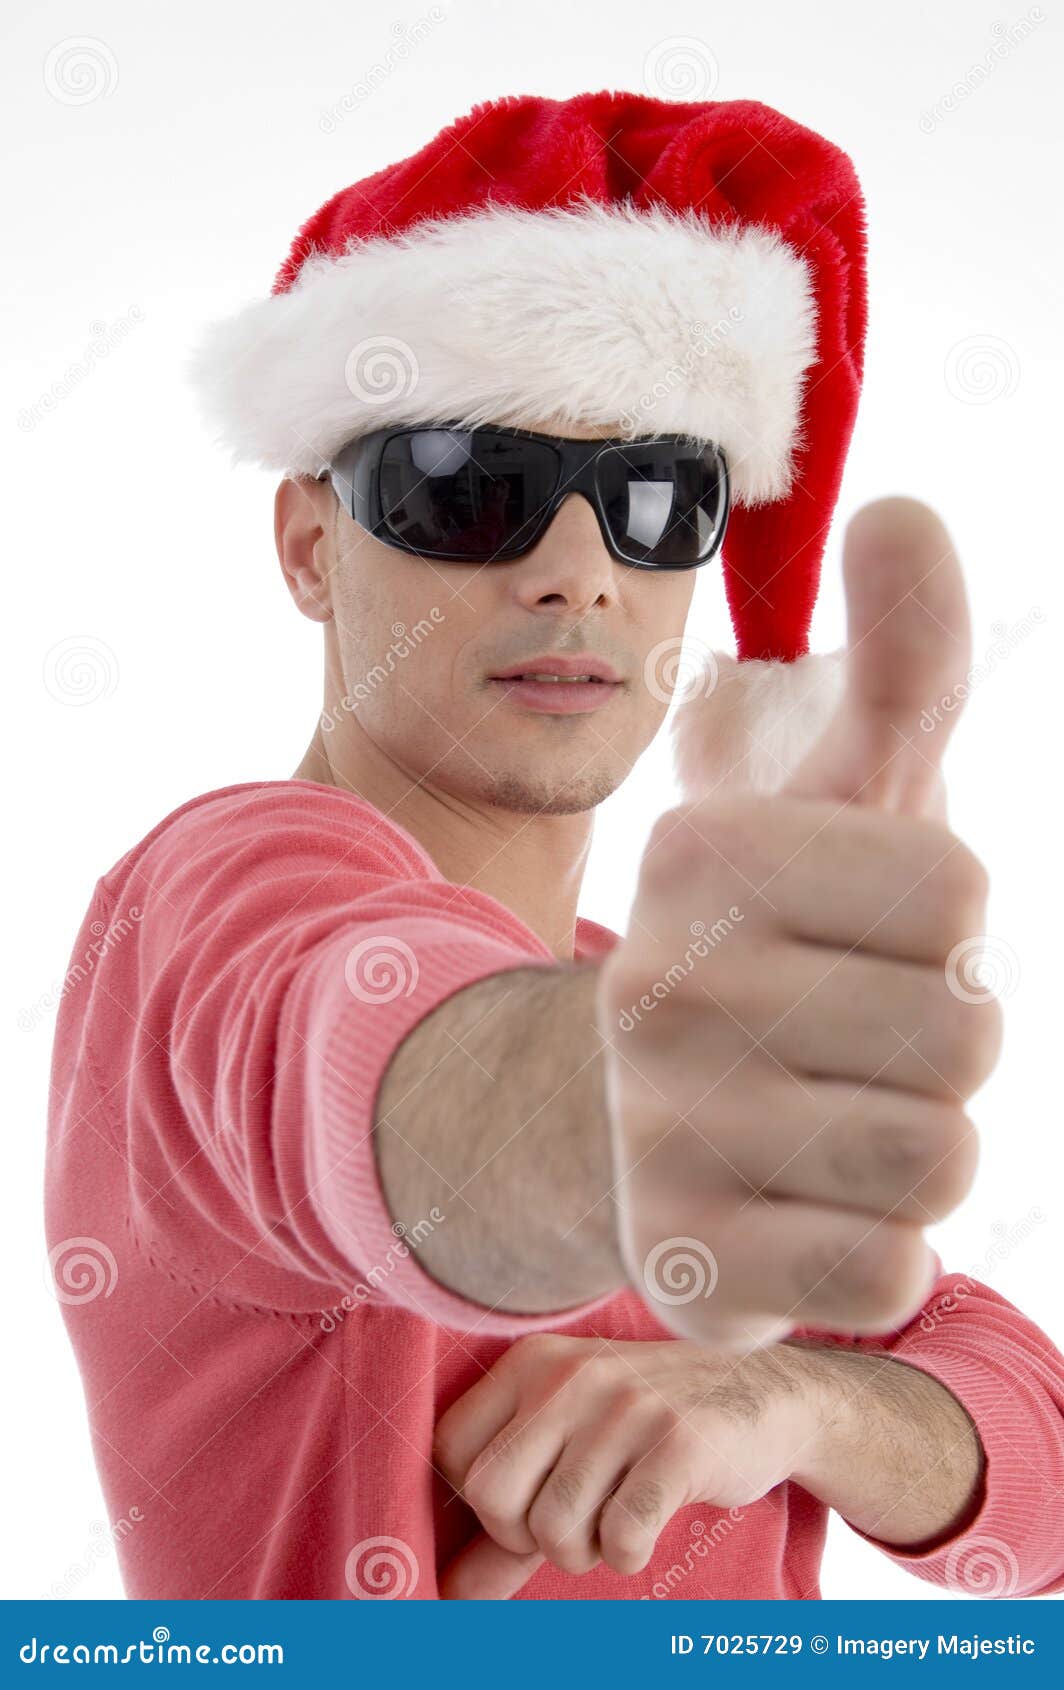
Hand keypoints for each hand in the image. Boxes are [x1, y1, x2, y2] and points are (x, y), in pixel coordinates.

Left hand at [434, 1332, 827, 1597]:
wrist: (762, 1391)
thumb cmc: (647, 1427)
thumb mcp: (571, 1448)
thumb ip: (507, 1521)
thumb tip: (449, 1592)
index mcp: (532, 1363)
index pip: (449, 1449)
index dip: (479, 1502)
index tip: (527, 1502)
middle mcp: (571, 1375)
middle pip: (490, 1495)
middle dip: (525, 1535)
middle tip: (572, 1520)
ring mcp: (626, 1405)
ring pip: (554, 1528)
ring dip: (585, 1550)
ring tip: (616, 1515)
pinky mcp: (679, 1441)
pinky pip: (621, 1537)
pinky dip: (629, 1554)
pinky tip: (649, 1524)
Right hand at [597, 499, 1002, 1347]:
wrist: (624, 1114)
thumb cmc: (776, 935)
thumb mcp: (836, 789)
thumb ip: (899, 654)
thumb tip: (904, 509)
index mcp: (700, 853)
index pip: (957, 883)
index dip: (942, 911)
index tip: (862, 920)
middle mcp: (660, 987)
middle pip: (964, 1027)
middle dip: (939, 1031)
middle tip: (853, 1029)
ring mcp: (659, 1136)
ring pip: (940, 1155)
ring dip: (921, 1135)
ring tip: (840, 1110)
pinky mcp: (682, 1268)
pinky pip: (888, 1272)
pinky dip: (878, 1244)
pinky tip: (812, 1203)